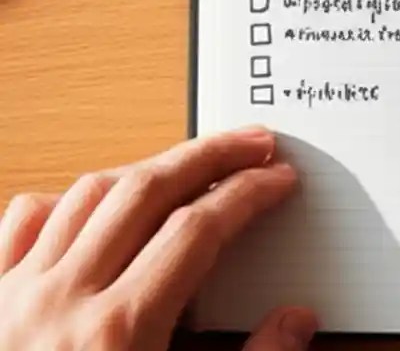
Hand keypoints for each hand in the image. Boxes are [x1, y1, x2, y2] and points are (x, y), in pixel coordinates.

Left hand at [0, 126, 316, 350]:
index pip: (199, 229)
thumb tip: (296, 321)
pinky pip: (22, 223)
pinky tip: (93, 202)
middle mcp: (62, 299)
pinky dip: (65, 199)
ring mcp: (13, 295)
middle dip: (208, 156)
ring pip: (86, 194)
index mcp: (119, 332)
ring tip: (187, 163)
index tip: (278, 180)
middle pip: (147, 190)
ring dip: (146, 167)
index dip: (248, 194)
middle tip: (252, 143)